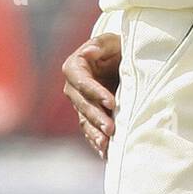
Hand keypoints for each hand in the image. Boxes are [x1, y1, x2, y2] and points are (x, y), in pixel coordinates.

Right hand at [62, 33, 120, 159]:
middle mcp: (72, 87)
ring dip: (95, 133)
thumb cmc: (116, 45)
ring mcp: (78, 102)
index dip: (96, 93)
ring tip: (106, 144)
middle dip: (97, 117)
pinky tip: (104, 152)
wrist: (120, 57)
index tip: (111, 102)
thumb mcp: (111, 41)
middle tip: (111, 129)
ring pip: (84, 120)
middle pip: (83, 105)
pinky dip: (95, 140)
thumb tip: (88, 51)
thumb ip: (101, 45)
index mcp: (74, 66)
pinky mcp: (86, 114)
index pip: (83, 82)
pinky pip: (89, 129)